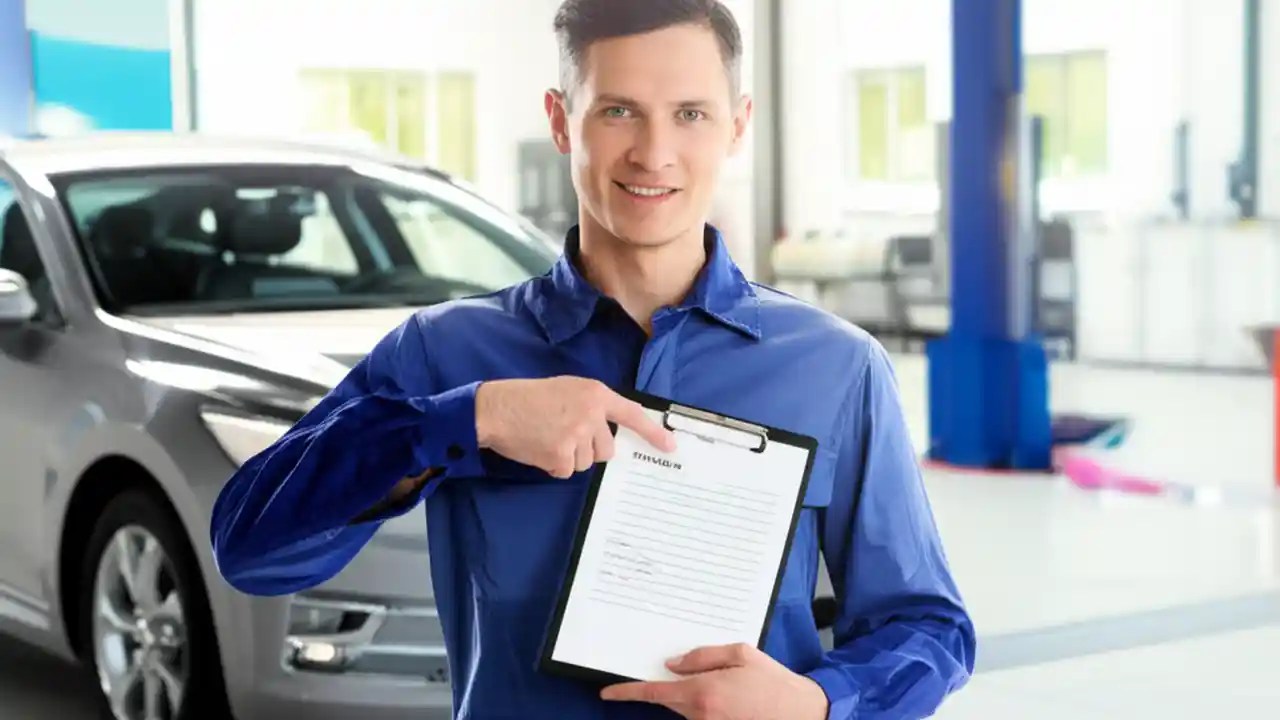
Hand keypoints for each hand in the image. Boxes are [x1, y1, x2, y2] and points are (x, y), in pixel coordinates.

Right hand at [474, 376, 676, 478]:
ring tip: (547, 438)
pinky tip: (539, 449)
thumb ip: (591, 407)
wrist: (496, 409)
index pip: (631, 414)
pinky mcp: (561, 456)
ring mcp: (577, 436)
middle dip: (589, 449)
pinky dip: (553, 466)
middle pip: (607, 449)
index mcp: (595, 393)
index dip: (653, 433)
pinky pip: (566, 472)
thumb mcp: (567, 390)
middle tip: (564, 434)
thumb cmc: (529, 398)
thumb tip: (609, 434)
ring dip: (569, 458)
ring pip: (586, 463)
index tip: (670, 447)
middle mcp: (591, 414)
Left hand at [600, 643, 829, 719]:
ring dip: (694, 698)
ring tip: (729, 689)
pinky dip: (706, 709)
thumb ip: (701, 657)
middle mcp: (701, 715)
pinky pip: (701, 719)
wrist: (805, 713)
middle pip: (669, 701)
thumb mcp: (740, 654)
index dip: (627, 693)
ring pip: (686, 711)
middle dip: (672, 688)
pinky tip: (731, 701)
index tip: (607, 692)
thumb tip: (672, 664)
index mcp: (703, 692)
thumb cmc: (774, 682)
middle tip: (703, 676)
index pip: (653, 693)